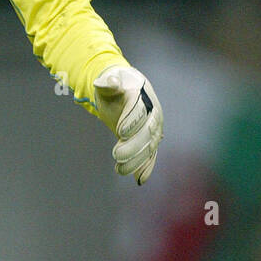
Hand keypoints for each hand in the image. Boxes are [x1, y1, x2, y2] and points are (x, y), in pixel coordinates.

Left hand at [93, 65, 162, 184]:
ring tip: (119, 169)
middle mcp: (152, 113)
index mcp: (143, 97)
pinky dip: (146, 167)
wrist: (125, 89)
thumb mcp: (108, 80)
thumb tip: (107, 82)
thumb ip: (108, 83)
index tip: (119, 133)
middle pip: (147, 131)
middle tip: (116, 155)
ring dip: (136, 160)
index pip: (140, 111)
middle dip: (133, 145)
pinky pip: (150, 155)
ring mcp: (153, 128)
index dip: (131, 122)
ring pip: (148, 146)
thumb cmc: (114, 84)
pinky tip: (139, 180)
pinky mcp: (149, 140)